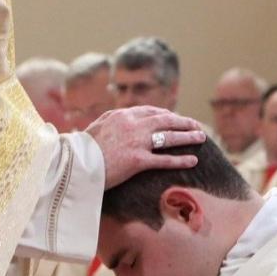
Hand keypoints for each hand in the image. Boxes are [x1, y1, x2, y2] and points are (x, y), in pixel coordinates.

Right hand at [86, 106, 204, 189]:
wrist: (75, 164)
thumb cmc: (82, 148)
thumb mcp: (97, 126)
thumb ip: (112, 120)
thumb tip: (120, 118)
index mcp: (122, 115)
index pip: (151, 111)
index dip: (166, 114)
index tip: (176, 118)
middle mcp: (132, 125)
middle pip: (165, 120)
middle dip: (184, 122)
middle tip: (196, 125)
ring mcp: (136, 142)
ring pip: (169, 137)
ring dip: (188, 137)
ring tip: (201, 138)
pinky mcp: (138, 160)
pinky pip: (164, 159)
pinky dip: (181, 160)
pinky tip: (193, 160)